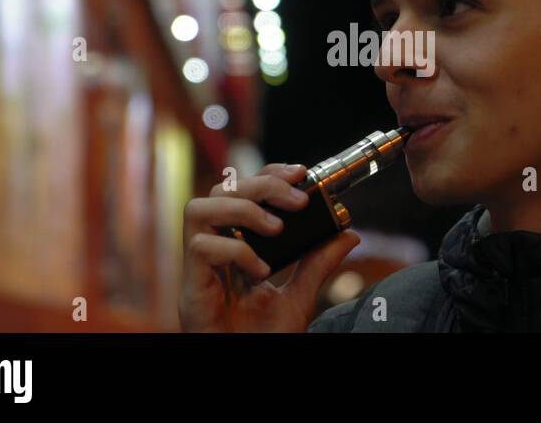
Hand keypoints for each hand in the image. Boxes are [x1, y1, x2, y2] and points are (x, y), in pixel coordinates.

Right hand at [178, 163, 360, 331]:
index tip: (299, 173)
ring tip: (275, 229)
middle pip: (219, 190)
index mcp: (233, 245)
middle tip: (296, 201)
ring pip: (198, 208)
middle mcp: (212, 250)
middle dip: (260, 185)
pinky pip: (200, 248)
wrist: (245, 367)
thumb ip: (318, 263)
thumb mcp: (300, 295)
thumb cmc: (263, 338)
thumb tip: (349, 234)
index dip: (266, 175)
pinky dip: (235, 252)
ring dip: (241, 209)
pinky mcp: (190, 289)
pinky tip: (260, 271)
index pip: (240, 190)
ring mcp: (197, 269)